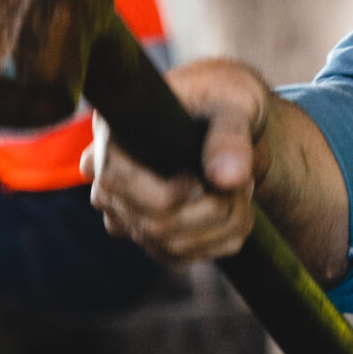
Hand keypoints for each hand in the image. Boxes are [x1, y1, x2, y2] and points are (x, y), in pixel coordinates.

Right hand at [83, 58, 272, 262]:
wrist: (228, 119)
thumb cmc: (223, 98)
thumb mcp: (234, 103)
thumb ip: (231, 134)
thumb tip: (226, 178)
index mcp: (115, 131)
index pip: (114, 180)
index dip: (167, 193)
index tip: (207, 180)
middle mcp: (109, 175)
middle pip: (151, 223)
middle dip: (212, 208)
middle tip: (243, 179)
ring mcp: (125, 209)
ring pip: (171, 245)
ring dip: (224, 224)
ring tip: (243, 187)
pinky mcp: (148, 233)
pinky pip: (183, 256)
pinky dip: (222, 239)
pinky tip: (237, 208)